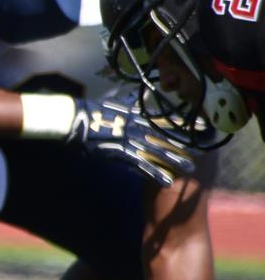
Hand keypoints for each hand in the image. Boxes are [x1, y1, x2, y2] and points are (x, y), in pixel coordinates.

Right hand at [66, 98, 195, 185]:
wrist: (76, 120)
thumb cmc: (91, 113)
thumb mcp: (112, 106)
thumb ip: (127, 104)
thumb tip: (133, 98)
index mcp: (137, 116)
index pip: (165, 120)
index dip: (184, 124)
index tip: (202, 126)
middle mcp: (138, 127)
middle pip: (166, 137)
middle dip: (184, 144)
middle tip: (203, 152)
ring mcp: (131, 140)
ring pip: (158, 152)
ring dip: (174, 160)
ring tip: (190, 168)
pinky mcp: (122, 153)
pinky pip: (143, 165)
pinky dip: (156, 173)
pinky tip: (168, 181)